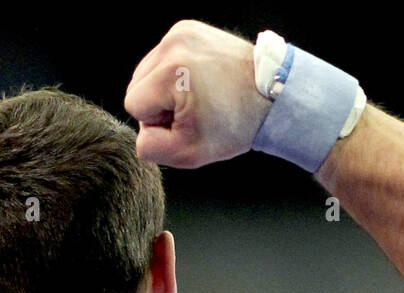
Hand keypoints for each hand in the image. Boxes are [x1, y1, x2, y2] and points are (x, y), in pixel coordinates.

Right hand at [124, 20, 270, 168]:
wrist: (270, 95)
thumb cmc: (234, 126)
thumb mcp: (187, 153)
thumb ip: (149, 148)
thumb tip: (142, 130)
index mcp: (169, 72)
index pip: (133, 105)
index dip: (157, 121)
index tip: (187, 120)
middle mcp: (173, 44)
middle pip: (136, 85)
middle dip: (159, 103)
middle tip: (193, 110)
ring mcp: (180, 32)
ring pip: (147, 72)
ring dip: (164, 89)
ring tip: (197, 95)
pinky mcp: (187, 28)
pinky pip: (162, 58)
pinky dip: (174, 73)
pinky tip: (198, 81)